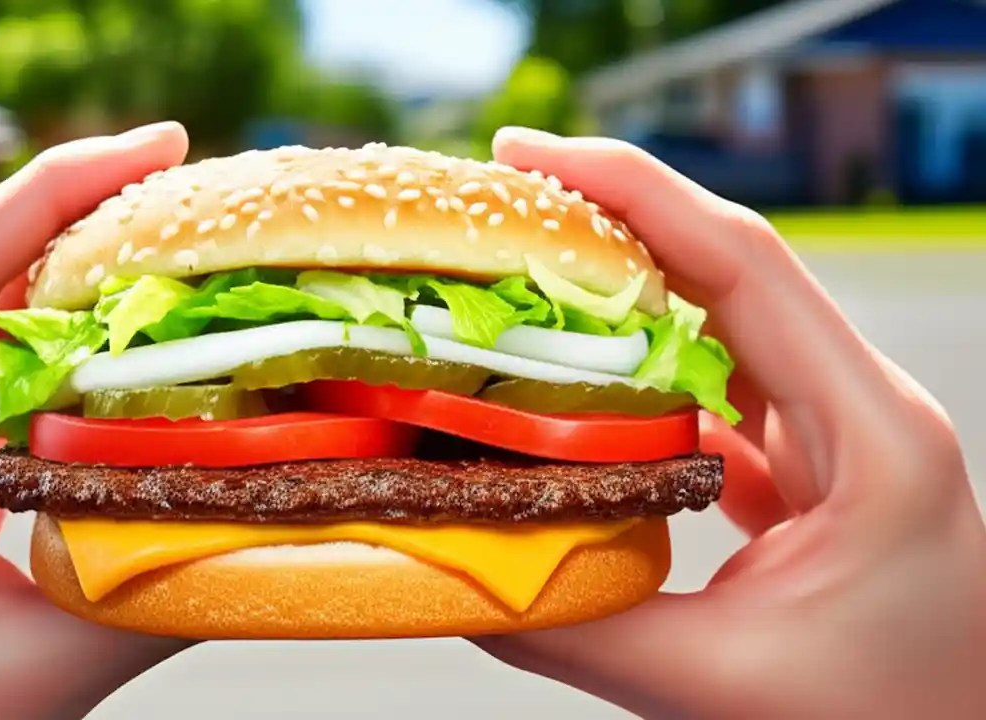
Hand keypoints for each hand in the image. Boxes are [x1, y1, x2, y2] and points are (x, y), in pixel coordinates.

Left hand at [0, 122, 191, 719]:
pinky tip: (133, 337)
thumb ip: (150, 591)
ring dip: (74, 276)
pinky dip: (68, 349)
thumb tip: (264, 528)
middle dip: (75, 211)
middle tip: (184, 180)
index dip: (54, 192)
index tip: (154, 147)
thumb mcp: (27, 669)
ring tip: (173, 243)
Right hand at [476, 127, 985, 718]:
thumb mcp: (720, 688)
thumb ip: (577, 627)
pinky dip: (641, 380)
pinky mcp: (810, 472)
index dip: (635, 193)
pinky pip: (717, 396)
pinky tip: (576, 388)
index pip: (744, 269)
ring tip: (528, 277)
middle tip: (510, 193)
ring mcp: (839, 439)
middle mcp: (863, 415)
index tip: (534, 157)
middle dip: (619, 216)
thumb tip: (454, 574)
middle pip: (732, 272)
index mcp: (873, 440)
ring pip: (723, 329)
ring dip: (627, 295)